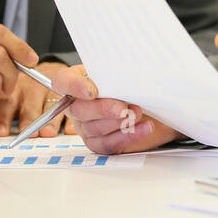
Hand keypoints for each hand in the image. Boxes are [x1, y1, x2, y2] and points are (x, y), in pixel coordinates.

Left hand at [0, 69, 78, 138]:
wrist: (49, 73)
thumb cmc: (21, 91)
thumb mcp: (1, 99)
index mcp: (13, 89)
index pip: (6, 102)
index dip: (3, 118)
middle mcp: (32, 89)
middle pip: (29, 104)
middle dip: (27, 118)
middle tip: (26, 131)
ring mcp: (52, 93)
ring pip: (51, 106)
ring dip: (50, 120)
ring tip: (47, 133)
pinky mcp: (70, 96)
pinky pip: (72, 108)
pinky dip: (71, 120)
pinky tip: (70, 130)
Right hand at [40, 63, 181, 154]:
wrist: (154, 103)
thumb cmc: (136, 83)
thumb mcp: (128, 72)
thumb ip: (120, 73)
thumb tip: (126, 74)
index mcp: (79, 81)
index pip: (63, 82)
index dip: (74, 87)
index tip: (92, 91)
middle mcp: (78, 105)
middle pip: (79, 109)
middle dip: (103, 109)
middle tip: (124, 109)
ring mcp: (86, 126)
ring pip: (94, 128)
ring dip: (119, 123)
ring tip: (138, 114)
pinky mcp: (99, 142)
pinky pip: (107, 144)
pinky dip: (127, 137)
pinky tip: (143, 128)